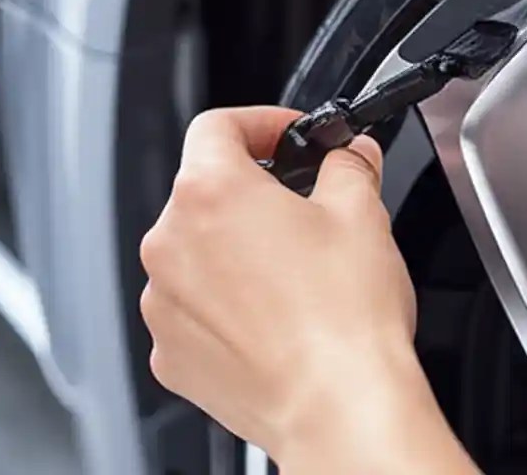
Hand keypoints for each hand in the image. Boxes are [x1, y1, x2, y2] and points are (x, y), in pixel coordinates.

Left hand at [140, 107, 475, 473]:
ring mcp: (163, 303)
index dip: (262, 123)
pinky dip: (229, 304)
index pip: (217, 125)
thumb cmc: (345, 318)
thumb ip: (350, 166)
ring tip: (299, 277)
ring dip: (239, 252)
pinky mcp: (172, 352)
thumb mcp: (363, 214)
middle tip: (310, 209)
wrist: (338, 404)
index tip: (289, 138)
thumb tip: (350, 156)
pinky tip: (280, 318)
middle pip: (205, 192)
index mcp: (211, 193)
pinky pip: (194, 309)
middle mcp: (171, 244)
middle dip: (256, 193)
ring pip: (198, 254)